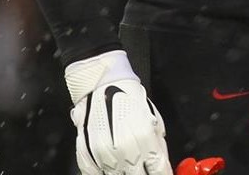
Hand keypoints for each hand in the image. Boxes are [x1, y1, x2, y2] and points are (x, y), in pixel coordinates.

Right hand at [65, 50, 171, 174]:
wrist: (101, 83)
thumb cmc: (127, 97)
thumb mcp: (154, 119)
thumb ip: (159, 146)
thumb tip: (162, 165)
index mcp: (144, 139)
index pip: (159, 171)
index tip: (161, 174)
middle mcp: (124, 150)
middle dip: (142, 174)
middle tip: (142, 169)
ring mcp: (104, 155)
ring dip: (124, 172)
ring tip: (126, 164)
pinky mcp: (87, 155)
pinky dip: (103, 173)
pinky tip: (110, 166)